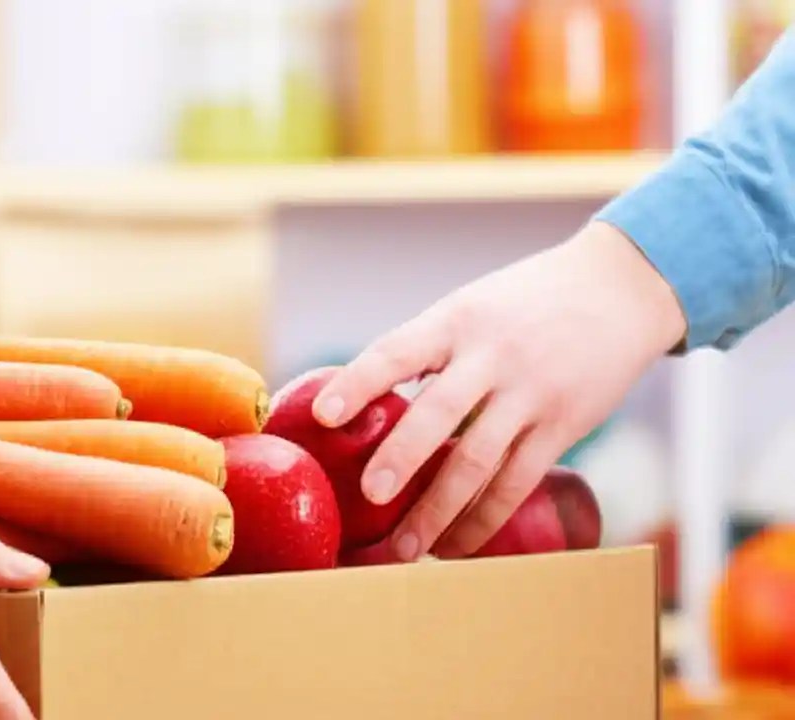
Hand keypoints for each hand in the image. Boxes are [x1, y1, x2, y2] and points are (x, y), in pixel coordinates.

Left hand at [311, 222, 686, 561]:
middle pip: (439, 412)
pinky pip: (517, 482)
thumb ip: (424, 351)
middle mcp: (491, 356)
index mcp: (455, 322)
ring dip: (439, 511)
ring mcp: (530, 393)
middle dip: (402, 457)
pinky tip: (455, 547)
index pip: (397, 351)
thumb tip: (362, 407)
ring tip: (405, 549)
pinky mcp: (562, 426)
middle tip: (370, 496)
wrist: (618, 288)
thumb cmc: (523, 304)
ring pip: (479, 461)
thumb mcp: (469, 308)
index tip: (323, 415)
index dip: (358, 382)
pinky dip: (483, 520)